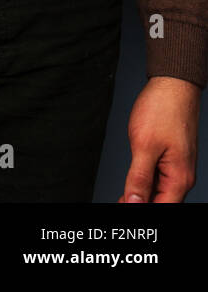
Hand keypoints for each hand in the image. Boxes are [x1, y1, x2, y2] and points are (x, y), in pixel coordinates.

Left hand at [120, 76, 199, 201]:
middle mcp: (181, 177)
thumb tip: (134, 203)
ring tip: (120, 198)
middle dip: (140, 205)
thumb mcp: (144, 146)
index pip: (161, 207)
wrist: (173, 87)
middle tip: (116, 202)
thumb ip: (140, 178)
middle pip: (160, 202)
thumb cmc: (161, 111)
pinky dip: (145, 184)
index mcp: (178, 178)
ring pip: (159, 191)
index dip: (140, 210)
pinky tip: (132, 185)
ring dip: (141, 196)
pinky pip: (158, 178)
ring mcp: (176, 167)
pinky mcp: (170, 158)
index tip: (120, 208)